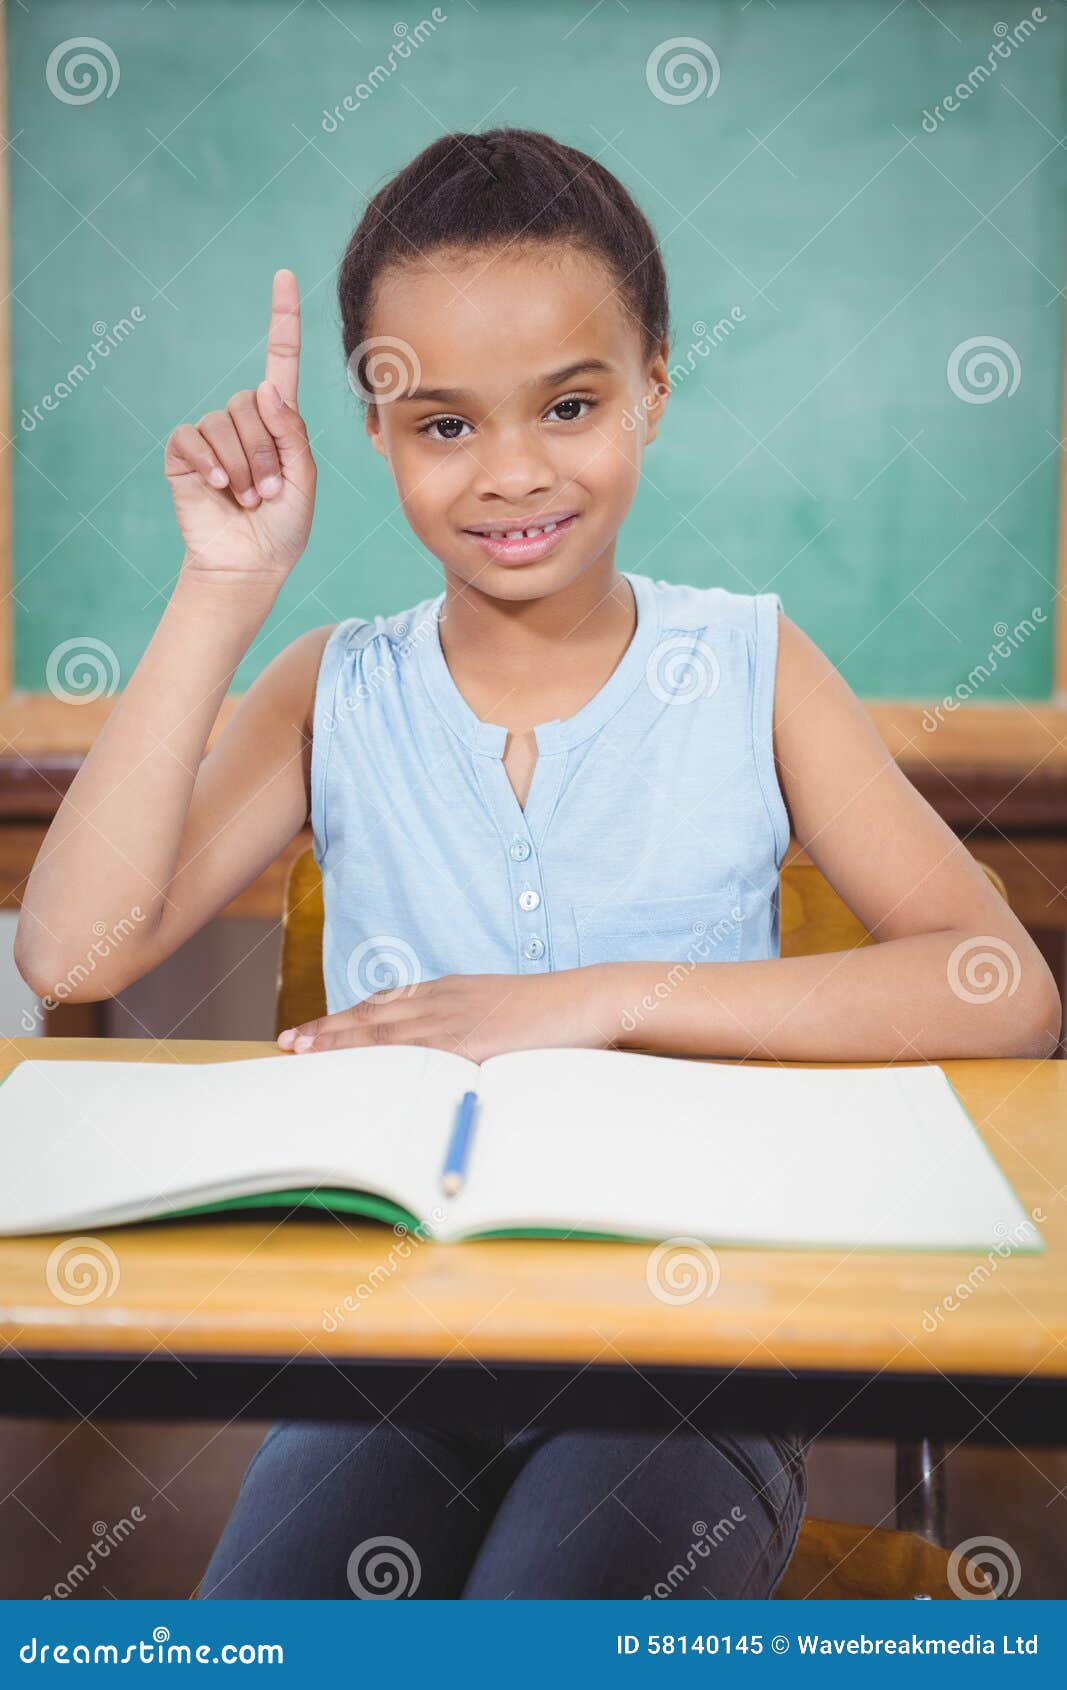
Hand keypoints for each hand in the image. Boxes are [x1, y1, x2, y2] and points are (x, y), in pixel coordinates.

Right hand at [165, 269, 315, 583]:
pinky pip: (193, 437)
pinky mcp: (185, 452)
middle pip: (253, 405)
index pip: (280, 362)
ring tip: (248, 500)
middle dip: (266, 455)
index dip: (282, 320)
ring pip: (226, 424)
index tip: (283, 276)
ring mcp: (212, 435)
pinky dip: (210, 464)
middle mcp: (244, 420)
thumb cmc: (282, 527)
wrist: (249, 564)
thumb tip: (265, 390)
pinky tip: (219, 490)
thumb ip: (292, 435)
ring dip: (244, 468)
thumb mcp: (304, 481)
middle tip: (269, 494)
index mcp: (279, 422)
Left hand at [277, 969, 614, 1061]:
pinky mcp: (470, 1042)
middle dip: (327, 1029)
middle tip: (288, 1042)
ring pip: (383, 1031)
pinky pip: (413, 1051)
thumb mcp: (505, 1015)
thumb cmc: (557, 1015)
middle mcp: (445, 999)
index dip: (346, 1018)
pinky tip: (353, 1065)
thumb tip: (455, 1054)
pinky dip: (378, 1057)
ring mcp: (456, 1018)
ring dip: (339, 1041)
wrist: (592, 1000)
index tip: (314, 1029)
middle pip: (373, 1015)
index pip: (386, 1004)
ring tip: (301, 1051)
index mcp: (453, 992)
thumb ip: (474, 1030)